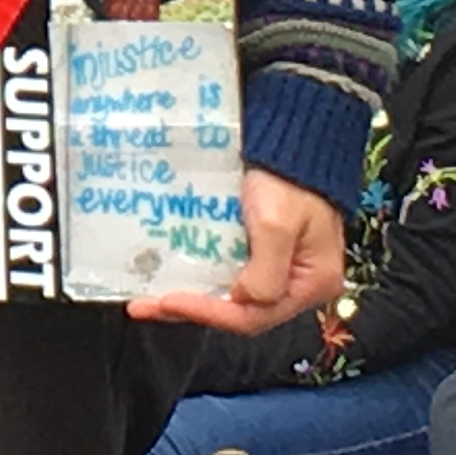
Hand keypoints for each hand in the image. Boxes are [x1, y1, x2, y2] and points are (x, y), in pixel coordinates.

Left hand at [129, 168, 346, 335]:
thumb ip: (264, 272)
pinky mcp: (257, 249)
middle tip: (145, 305)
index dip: (209, 314)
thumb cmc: (287, 180)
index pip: (254, 316)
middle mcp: (295, 283)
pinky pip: (225, 271)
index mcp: (310, 284)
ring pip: (228, 292)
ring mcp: (275, 266)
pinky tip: (169, 272)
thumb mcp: (277, 226)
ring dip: (190, 295)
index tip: (168, 302)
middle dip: (192, 309)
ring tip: (148, 297)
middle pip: (239, 310)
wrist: (291, 138)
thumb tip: (242, 300)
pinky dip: (198, 275)